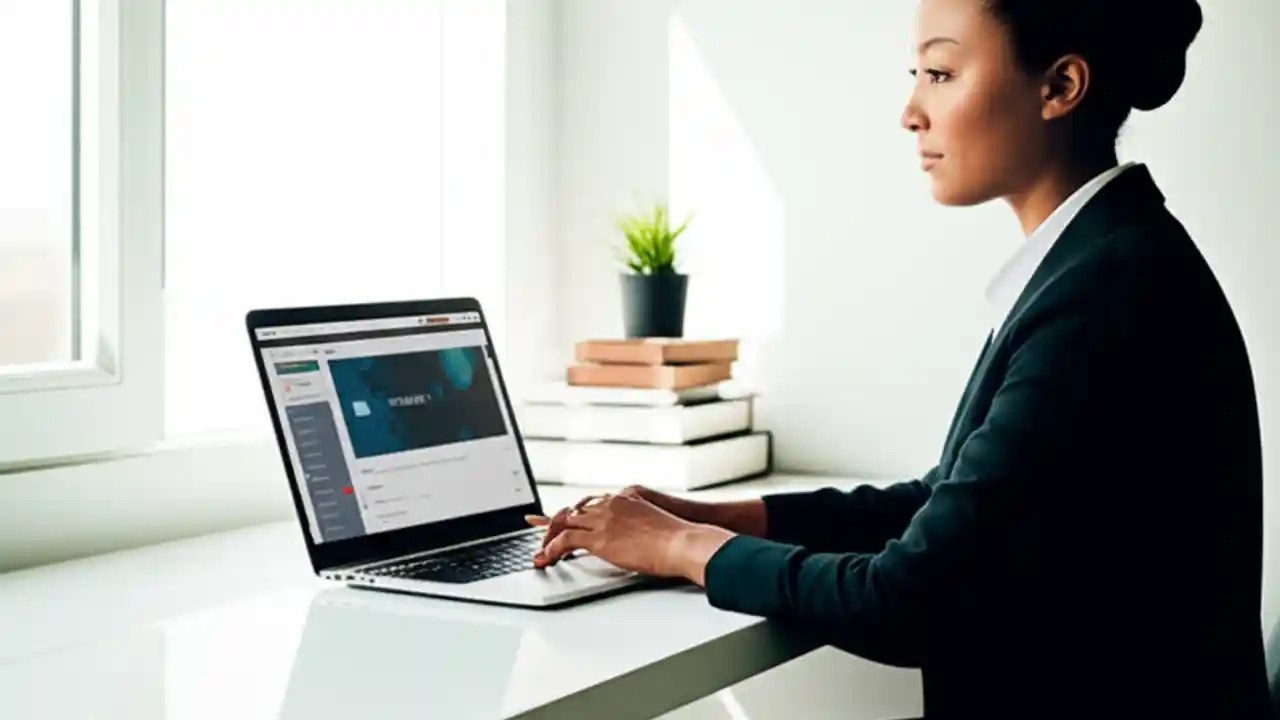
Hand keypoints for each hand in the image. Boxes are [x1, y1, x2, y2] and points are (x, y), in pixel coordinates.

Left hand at [525, 493, 734, 583]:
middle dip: (555, 520)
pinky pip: (566, 541)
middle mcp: (611, 504)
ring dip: (549, 537)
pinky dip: (552, 549)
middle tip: (537, 525)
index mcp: (625, 498)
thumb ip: (643, 527)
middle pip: (574, 509)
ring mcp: (603, 519)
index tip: (566, 512)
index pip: (593, 501)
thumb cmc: (680, 539)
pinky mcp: (598, 538)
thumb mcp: (659, 525)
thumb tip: (642, 541)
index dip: (576, 509)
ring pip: (565, 523)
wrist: (684, 541)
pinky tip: (546, 558)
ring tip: (540, 552)